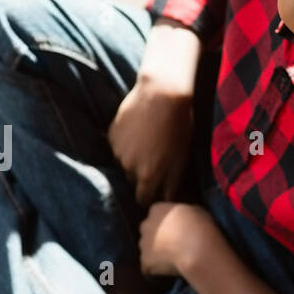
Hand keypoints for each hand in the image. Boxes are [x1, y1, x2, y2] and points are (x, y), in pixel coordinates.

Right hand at [107, 81, 193, 209]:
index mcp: (147, 176)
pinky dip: (126, 144)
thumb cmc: (179, 126)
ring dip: (133, 159)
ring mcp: (117, 151)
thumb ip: (172, 183)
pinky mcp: (111, 135)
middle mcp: (128, 167)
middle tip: (156, 159)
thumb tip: (170, 201)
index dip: (150, 197)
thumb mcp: (182, 157)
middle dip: (142, 176)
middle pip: (133, 181)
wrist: (161, 93)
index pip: (143, 199)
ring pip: (124, 163)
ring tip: (148, 142)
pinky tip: (138, 131)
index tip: (156, 190)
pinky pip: (117, 147)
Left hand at [138, 202, 217, 277]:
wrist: (197, 250)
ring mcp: (143, 243)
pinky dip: (157, 269)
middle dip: (157, 238)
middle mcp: (146, 224)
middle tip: (174, 246)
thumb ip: (183, 213)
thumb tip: (185, 219)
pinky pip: (148, 266)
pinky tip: (170, 270)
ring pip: (147, 249)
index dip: (167, 225)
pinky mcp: (144, 260)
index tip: (177, 232)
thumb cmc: (200, 227)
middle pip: (148, 231)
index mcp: (157, 209)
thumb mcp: (196, 210)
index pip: (156, 216)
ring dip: (156, 253)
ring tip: (174, 259)